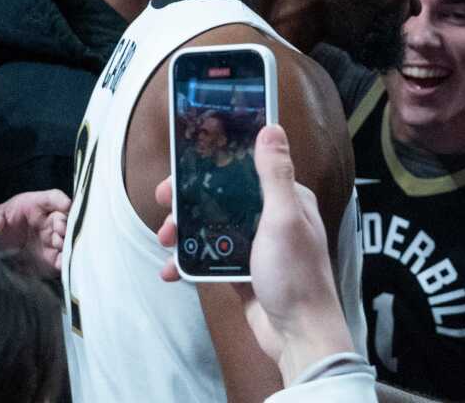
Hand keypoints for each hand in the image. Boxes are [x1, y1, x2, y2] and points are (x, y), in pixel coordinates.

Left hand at [0, 189, 70, 278]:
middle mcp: (49, 221)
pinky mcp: (55, 259)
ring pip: (69, 237)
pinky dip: (67, 261)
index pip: (53, 198)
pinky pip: (65, 258)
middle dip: (67, 223)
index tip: (65, 205)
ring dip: (69, 241)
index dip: (60, 200)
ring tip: (60, 246)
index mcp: (36, 205)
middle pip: (66, 218)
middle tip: (60, 231)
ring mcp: (54, 239)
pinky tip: (62, 264)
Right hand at [156, 126, 352, 379]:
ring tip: (165, 240)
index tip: (183, 164)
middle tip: (164, 205)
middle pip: (222, 198)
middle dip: (190, 200)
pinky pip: (211, 260)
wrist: (299, 337)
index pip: (245, 169)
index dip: (213, 164)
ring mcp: (257, 247)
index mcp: (287, 200)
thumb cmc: (296, 276)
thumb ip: (274, 175)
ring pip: (213, 228)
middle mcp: (272, 219)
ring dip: (186, 231)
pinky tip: (172, 270)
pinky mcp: (244, 274)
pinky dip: (190, 262)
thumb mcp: (283, 219)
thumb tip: (271, 127)